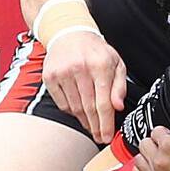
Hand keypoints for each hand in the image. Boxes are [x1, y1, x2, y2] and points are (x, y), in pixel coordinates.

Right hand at [42, 29, 126, 144]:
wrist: (69, 33)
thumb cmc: (95, 51)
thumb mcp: (116, 63)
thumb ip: (119, 85)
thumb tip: (118, 106)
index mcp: (100, 65)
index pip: (103, 102)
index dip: (106, 123)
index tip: (107, 136)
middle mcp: (80, 68)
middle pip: (89, 108)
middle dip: (96, 127)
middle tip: (100, 137)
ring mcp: (62, 73)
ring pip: (75, 108)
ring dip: (85, 120)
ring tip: (92, 126)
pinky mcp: (50, 77)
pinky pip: (62, 103)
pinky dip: (71, 111)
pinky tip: (79, 111)